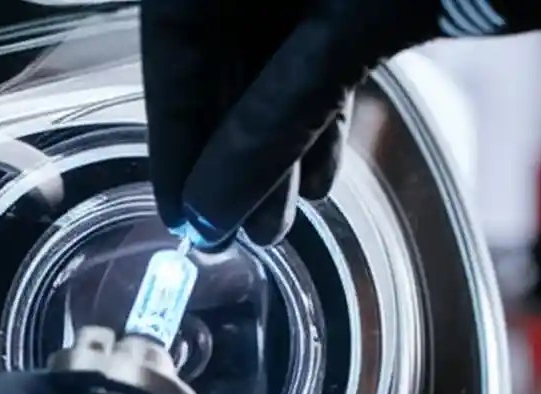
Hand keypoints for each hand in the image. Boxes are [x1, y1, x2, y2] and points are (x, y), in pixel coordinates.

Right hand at [142, 0, 540, 250]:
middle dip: (224, 137)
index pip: (182, 17)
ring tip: (276, 218)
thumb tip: (214, 198)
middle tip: (222, 225)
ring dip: (273, 139)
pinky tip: (321, 171)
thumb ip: (280, 107)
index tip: (178, 196)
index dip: (174, 110)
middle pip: (222, 38)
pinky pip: (330, 55)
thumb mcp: (366, 20)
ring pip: (277, 55)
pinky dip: (322, 117)